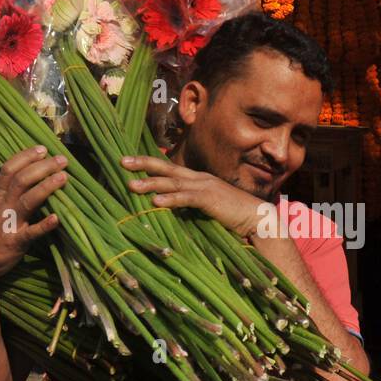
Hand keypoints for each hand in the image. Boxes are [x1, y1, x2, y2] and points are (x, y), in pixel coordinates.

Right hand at [0, 145, 67, 288]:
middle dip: (42, 167)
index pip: (9, 170)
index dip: (25, 157)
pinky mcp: (15, 241)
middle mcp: (2, 206)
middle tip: (61, 159)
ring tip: (64, 177)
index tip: (42, 149)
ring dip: (46, 187)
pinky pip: (30, 232)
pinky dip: (44, 225)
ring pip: (28, 199)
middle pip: (21, 180)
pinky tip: (58, 218)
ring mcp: (9, 223)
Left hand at [123, 155, 265, 237]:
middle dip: (143, 164)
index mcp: (198, 179)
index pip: (169, 169)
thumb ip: (191, 206)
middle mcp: (199, 178)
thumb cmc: (233, 216)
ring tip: (131, 185)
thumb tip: (172, 210)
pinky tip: (155, 202)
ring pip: (172, 183)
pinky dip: (170, 199)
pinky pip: (186, 198)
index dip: (149, 165)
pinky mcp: (210, 199)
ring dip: (150, 183)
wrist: (258, 218)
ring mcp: (205, 187)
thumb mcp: (208, 208)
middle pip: (166, 169)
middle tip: (122, 162)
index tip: (130, 163)